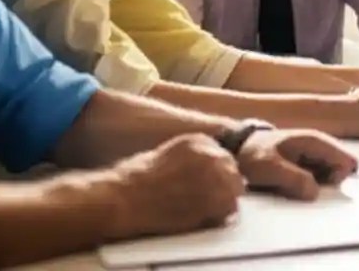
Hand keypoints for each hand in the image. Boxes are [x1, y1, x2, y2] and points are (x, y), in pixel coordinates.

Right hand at [106, 134, 244, 238]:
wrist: (123, 198)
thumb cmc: (135, 180)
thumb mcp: (167, 156)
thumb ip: (191, 161)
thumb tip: (206, 175)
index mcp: (199, 140)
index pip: (222, 157)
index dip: (214, 175)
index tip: (203, 186)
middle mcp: (211, 154)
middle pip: (232, 173)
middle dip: (222, 188)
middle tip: (203, 202)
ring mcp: (215, 175)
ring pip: (234, 192)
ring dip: (221, 203)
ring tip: (198, 211)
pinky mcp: (214, 198)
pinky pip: (228, 211)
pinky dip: (218, 217)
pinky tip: (198, 219)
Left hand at [236, 129, 358, 200]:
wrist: (237, 147)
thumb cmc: (253, 153)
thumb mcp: (270, 168)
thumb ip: (295, 179)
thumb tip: (316, 193)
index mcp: (317, 142)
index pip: (348, 163)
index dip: (338, 179)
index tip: (317, 187)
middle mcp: (320, 147)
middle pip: (339, 173)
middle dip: (324, 186)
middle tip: (298, 188)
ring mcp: (314, 156)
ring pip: (327, 179)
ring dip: (312, 187)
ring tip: (289, 186)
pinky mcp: (306, 164)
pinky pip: (315, 180)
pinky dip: (304, 187)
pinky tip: (287, 186)